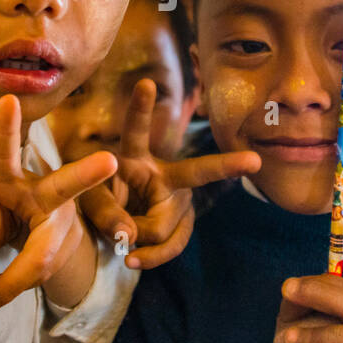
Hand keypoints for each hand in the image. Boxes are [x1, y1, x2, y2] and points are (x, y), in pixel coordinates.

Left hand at [0, 94, 117, 311]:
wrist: (23, 230)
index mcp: (7, 176)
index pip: (3, 151)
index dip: (6, 127)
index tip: (9, 100)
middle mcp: (43, 191)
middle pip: (64, 185)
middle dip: (88, 174)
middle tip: (110, 162)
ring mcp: (62, 215)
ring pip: (43, 254)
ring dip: (15, 279)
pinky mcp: (67, 238)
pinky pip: (44, 270)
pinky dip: (18, 285)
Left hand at [79, 78, 260, 268]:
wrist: (107, 225)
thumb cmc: (96, 201)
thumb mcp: (88, 202)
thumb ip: (104, 212)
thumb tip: (131, 235)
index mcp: (134, 156)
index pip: (137, 130)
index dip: (141, 108)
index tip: (146, 83)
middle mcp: (164, 173)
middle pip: (196, 172)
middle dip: (226, 166)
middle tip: (254, 162)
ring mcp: (178, 200)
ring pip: (167, 225)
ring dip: (141, 240)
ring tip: (121, 244)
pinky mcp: (180, 224)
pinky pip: (173, 244)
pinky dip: (151, 256)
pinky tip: (134, 260)